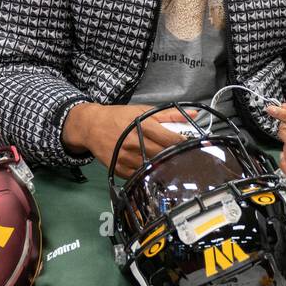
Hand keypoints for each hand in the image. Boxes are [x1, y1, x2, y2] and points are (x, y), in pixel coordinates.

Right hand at [62, 103, 188, 176]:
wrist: (91, 126)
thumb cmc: (119, 117)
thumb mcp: (142, 111)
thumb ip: (169, 115)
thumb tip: (194, 114)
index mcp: (141, 126)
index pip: (169, 139)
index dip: (182, 144)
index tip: (190, 146)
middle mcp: (133, 143)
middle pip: (162, 154)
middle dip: (174, 156)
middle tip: (184, 157)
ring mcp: (125, 157)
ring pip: (151, 167)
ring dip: (162, 167)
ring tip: (170, 165)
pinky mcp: (119, 168)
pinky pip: (138, 175)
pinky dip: (147, 172)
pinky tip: (152, 169)